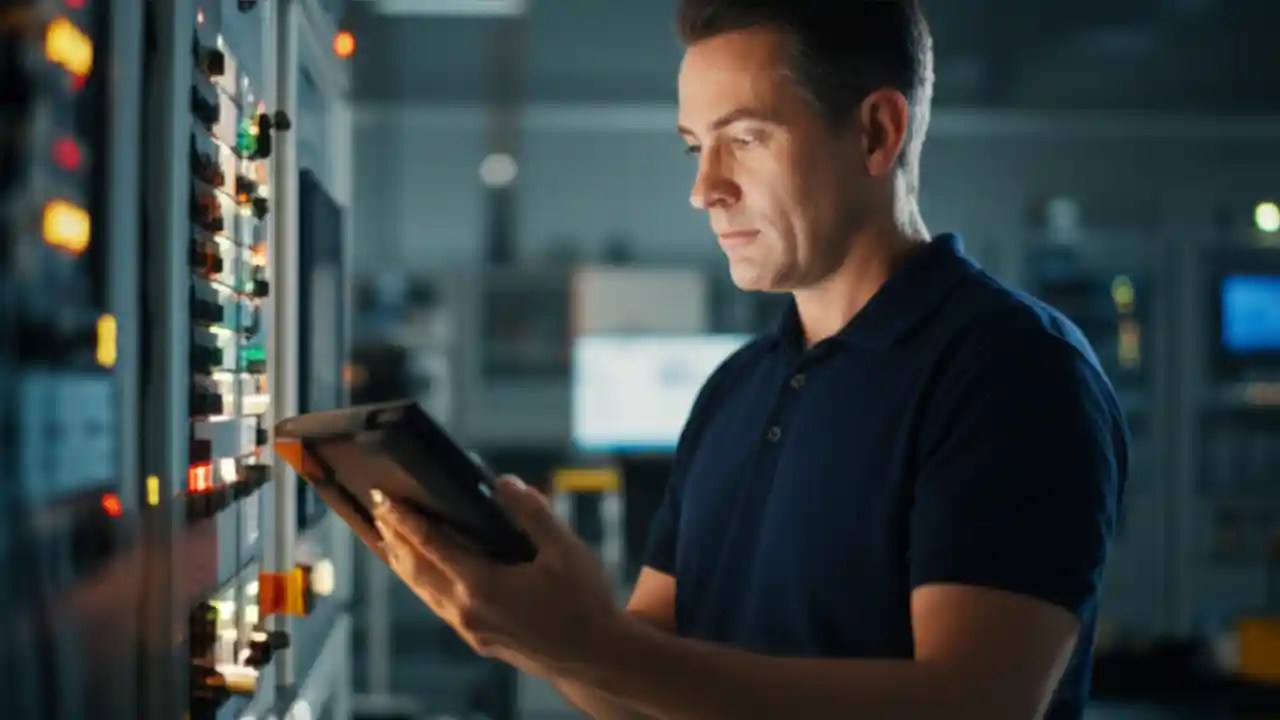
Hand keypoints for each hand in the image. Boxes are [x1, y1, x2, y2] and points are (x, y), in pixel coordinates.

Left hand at [371, 476, 623, 677]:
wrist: (597, 657)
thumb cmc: (585, 602)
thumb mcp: (565, 550)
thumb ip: (532, 513)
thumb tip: (503, 483)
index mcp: (484, 585)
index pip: (432, 544)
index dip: (405, 518)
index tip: (385, 498)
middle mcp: (467, 611)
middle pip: (416, 569)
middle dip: (394, 537)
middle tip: (377, 510)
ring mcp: (470, 630)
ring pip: (423, 592)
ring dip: (402, 563)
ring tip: (388, 539)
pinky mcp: (479, 640)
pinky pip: (438, 606)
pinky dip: (422, 583)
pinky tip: (424, 574)